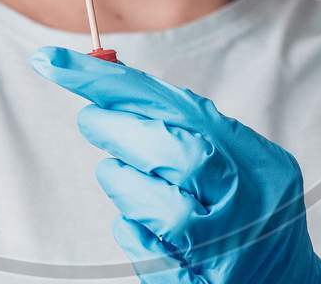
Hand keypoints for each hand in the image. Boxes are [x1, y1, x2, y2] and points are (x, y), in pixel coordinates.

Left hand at [31, 47, 320, 283]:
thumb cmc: (254, 220)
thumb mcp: (245, 167)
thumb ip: (194, 131)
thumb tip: (115, 90)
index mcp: (262, 165)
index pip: (187, 109)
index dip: (115, 84)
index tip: (57, 64)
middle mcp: (252, 206)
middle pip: (183, 155)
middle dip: (122, 131)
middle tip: (90, 120)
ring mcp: (230, 252)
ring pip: (166, 210)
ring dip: (124, 184)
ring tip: (115, 173)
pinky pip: (154, 257)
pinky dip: (134, 234)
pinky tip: (134, 222)